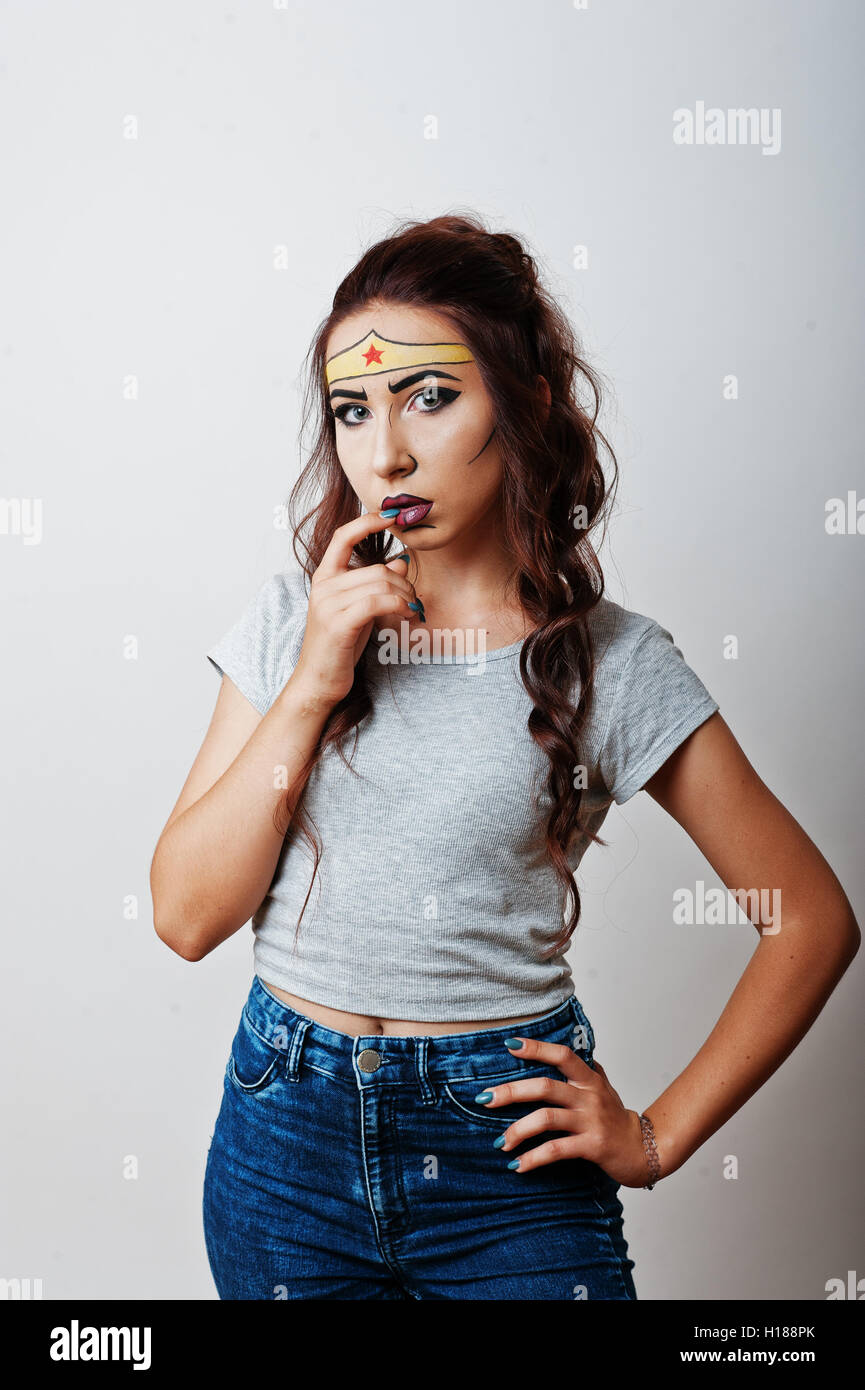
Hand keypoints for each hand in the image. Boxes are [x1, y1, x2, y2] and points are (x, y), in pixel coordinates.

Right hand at [291, 511, 419, 708]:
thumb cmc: (339, 646)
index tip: (390, 516)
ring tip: (412, 612)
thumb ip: (376, 584)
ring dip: (405, 598)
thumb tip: (401, 562)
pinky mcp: (338, 624)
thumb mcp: (360, 610)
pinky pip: (376, 602)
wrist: (317, 680)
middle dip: (404, 585)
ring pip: (381, 585)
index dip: (367, 522)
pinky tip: (407, 616)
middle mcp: (323, 587)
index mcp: (324, 577)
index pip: (344, 537)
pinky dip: (398, 606)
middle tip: (414, 602)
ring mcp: (328, 605)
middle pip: (376, 570)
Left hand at [479, 1036, 651, 1186]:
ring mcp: (591, 1121)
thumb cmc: (617, 1118)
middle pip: (545, 1087)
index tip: (509, 1044)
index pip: (562, 1055)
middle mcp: (589, 1096)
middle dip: (511, 1092)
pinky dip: (533, 1158)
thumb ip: (585, 1070)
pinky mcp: (592, 1146)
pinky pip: (556, 1150)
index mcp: (590, 1079)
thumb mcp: (604, 1088)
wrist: (645, 1149)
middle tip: (484, 1099)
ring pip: (546, 1119)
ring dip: (517, 1131)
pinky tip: (518, 1165)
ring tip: (500, 1142)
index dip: (536, 1048)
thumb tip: (566, 1053)